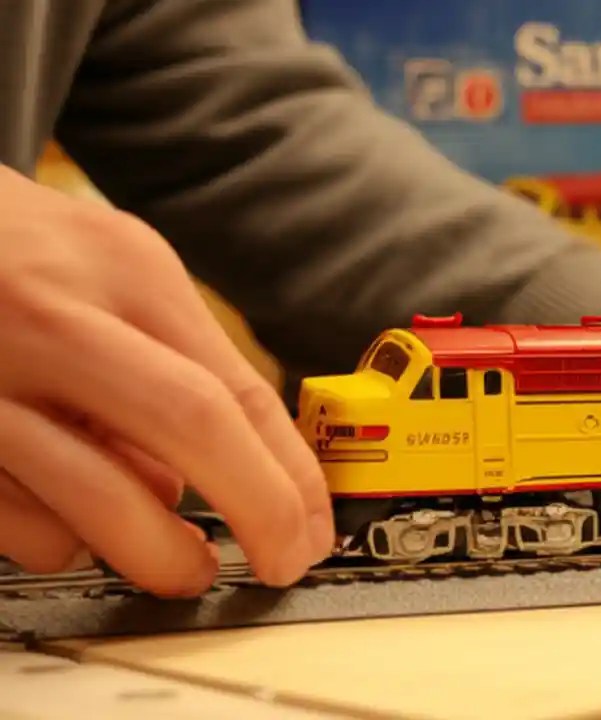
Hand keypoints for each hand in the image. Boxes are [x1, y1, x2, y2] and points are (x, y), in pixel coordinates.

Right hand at [0, 165, 332, 595]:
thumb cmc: (17, 251)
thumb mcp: (113, 270)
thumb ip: (174, 364)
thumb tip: (236, 474)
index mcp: (121, 270)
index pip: (234, 389)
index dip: (290, 476)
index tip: (312, 531)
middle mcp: (51, 320)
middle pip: (190, 426)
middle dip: (257, 509)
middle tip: (281, 560)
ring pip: (92, 500)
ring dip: (157, 551)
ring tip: (181, 563)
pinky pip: (18, 523)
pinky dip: (61, 537)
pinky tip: (69, 515)